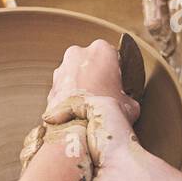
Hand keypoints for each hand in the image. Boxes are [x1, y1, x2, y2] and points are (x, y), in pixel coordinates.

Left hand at [41, 40, 140, 167]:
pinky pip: (64, 91)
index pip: (113, 57)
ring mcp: (61, 70)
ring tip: (91, 107)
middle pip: (90, 63)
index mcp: (102, 50)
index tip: (119, 86)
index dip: (117, 74)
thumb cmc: (106, 111)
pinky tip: (79, 113)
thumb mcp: (131, 104)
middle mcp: (78, 54)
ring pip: (75, 76)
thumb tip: (125, 103)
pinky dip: (70, 100)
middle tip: (105, 96)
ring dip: (81, 87)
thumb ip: (127, 96)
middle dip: (96, 77)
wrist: (80, 130)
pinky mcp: (50, 87)